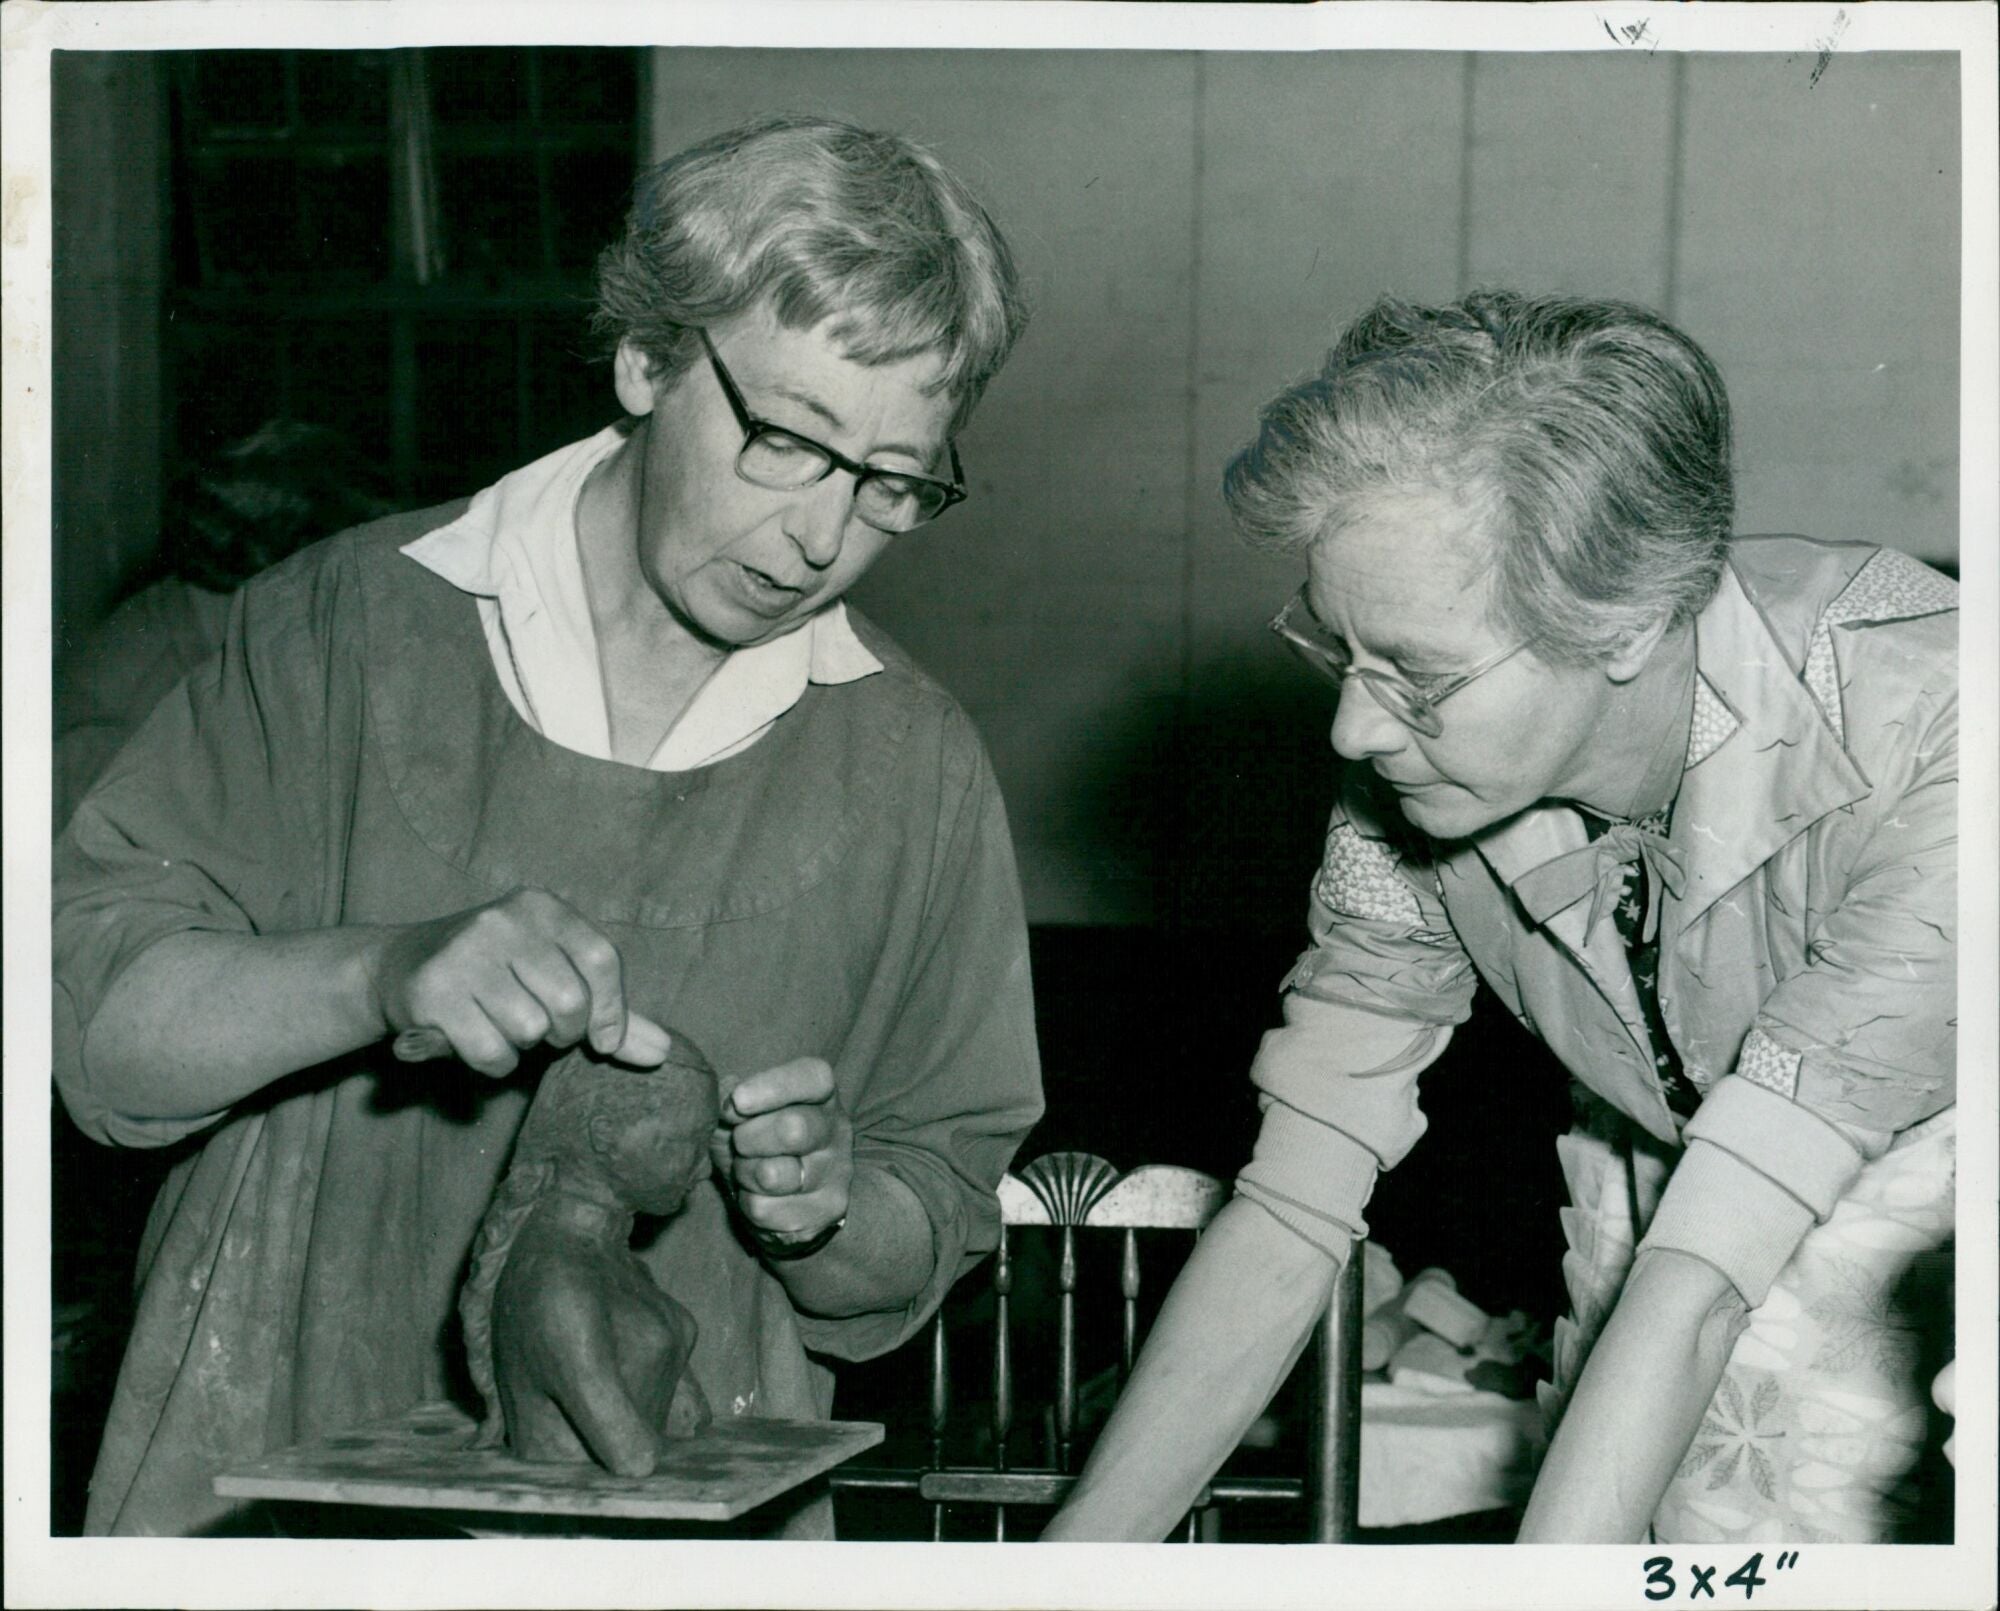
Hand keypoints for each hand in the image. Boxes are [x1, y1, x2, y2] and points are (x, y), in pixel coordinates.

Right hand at [366, 888, 670, 1077]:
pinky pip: (491, 1052)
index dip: (613, 1009)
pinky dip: (493, 1062)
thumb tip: (663, 1051)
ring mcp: (465, 954)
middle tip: (540, 1027)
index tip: (604, 1040)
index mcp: (541, 907)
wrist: (400, 966)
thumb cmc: (495, 972)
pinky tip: (476, 1039)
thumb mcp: (550, 970)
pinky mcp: (433, 993)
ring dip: (522, 1046)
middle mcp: (503, 921)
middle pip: (570, 1002)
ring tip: (500, 1024)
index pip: (601, 959)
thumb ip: (608, 1009)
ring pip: (529, 1030)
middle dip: (562, 1032)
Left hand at [711, 1058, 853, 1251]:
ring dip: (744, 1174)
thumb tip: (727, 1093)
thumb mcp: (741, 1112)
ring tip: (749, 1171)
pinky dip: (747, 1204)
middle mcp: (837, 1130)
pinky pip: (765, 1210)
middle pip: (793, 1129)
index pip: (813, 1078)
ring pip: (772, 1176)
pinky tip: (759, 1196)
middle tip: (738, 1144)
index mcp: (821, 1094)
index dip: (772, 1087)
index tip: (737, 1102)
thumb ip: (731, 1096)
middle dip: (748, 1139)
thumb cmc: (757, 1140)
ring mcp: (837, 1174)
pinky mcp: (826, 1212)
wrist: (779, 1196)